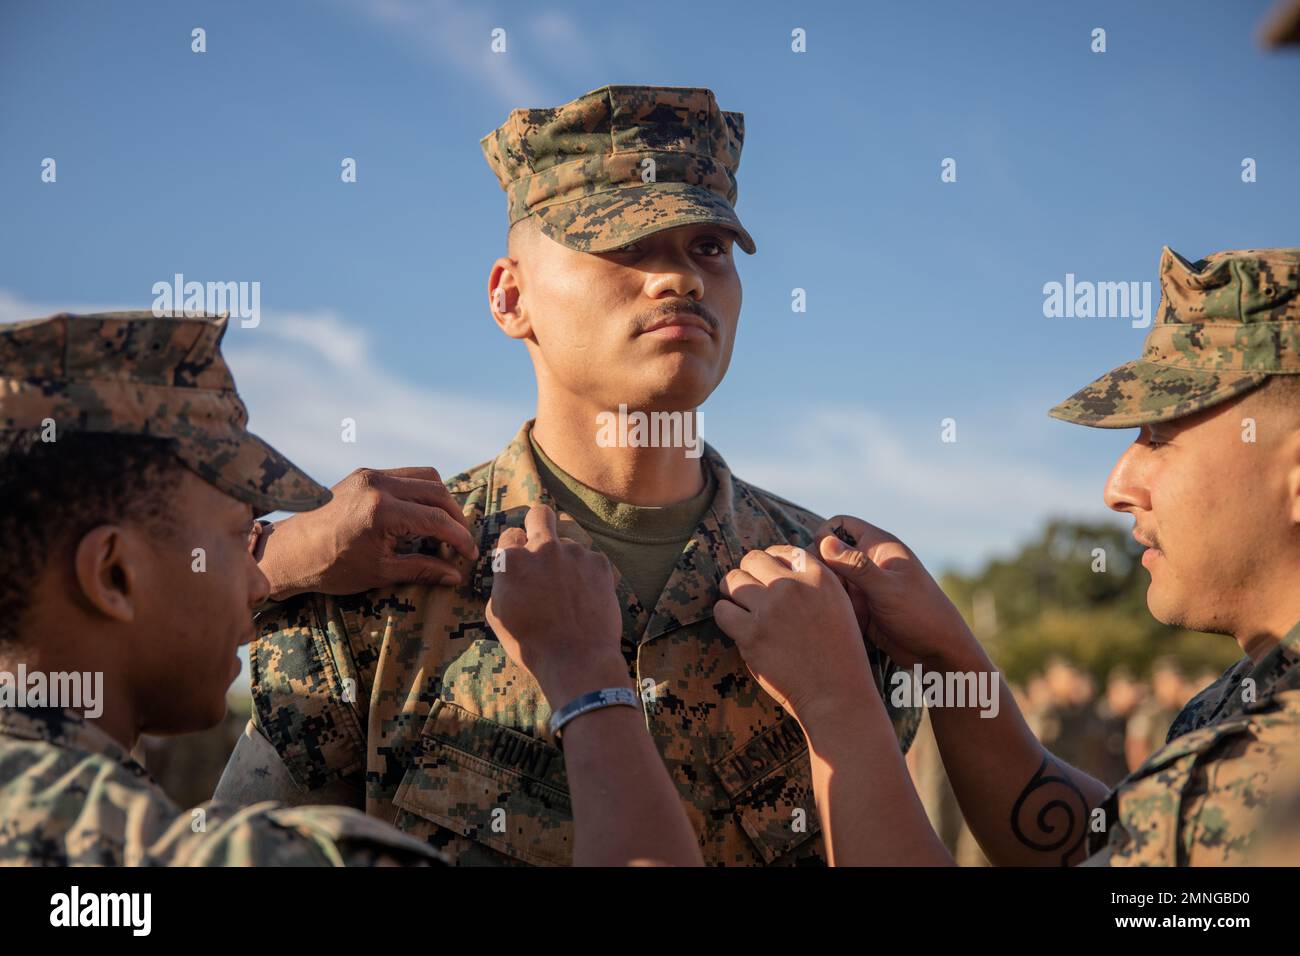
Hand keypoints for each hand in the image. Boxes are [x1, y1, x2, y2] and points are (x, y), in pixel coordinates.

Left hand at [256, 466, 477, 599]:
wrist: (290, 551)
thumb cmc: (331, 567)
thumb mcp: (381, 572)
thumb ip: (423, 569)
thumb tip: (455, 575)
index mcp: (381, 511)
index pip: (436, 519)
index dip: (459, 538)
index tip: (470, 554)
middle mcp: (378, 485)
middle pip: (437, 491)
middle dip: (455, 517)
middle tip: (461, 541)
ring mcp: (370, 475)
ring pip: (424, 476)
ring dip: (441, 500)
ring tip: (445, 527)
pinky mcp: (364, 474)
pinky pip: (405, 475)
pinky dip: (420, 492)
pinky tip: (421, 515)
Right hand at [484, 505, 628, 705]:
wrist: (576, 660)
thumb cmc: (531, 644)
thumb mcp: (498, 615)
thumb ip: (502, 584)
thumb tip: (509, 573)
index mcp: (512, 560)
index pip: (510, 534)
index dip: (514, 549)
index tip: (520, 564)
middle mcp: (543, 548)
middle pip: (540, 513)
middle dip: (539, 523)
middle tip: (542, 545)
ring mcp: (575, 553)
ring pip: (568, 544)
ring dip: (566, 561)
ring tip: (569, 595)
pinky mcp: (600, 563)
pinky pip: (590, 560)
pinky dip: (588, 575)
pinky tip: (586, 599)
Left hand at [714, 545, 875, 725]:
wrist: (837, 694)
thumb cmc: (840, 654)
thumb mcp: (842, 605)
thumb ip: (816, 581)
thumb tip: (783, 564)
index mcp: (819, 576)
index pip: (782, 551)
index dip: (771, 563)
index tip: (768, 579)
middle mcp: (793, 586)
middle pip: (753, 559)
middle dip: (749, 575)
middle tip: (750, 594)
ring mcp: (770, 609)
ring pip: (732, 580)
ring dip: (733, 593)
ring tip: (740, 608)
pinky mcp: (750, 634)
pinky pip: (722, 611)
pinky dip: (726, 617)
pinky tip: (737, 627)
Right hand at [811, 515, 974, 668]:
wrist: (938, 652)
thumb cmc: (921, 614)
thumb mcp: (887, 589)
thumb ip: (856, 565)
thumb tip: (824, 542)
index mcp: (878, 545)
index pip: (839, 525)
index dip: (824, 538)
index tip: (823, 561)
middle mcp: (868, 561)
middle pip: (828, 553)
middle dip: (822, 570)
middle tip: (828, 591)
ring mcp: (863, 584)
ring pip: (829, 579)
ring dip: (826, 592)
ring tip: (837, 609)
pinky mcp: (861, 606)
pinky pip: (836, 600)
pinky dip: (832, 608)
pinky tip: (840, 621)